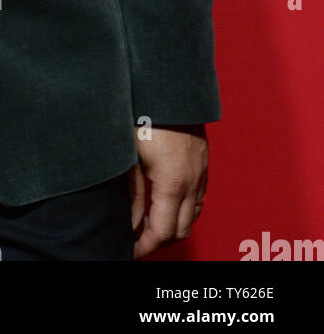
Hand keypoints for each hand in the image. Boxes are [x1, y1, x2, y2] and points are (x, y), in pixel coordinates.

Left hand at [129, 123, 208, 258]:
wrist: (168, 84)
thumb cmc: (143, 113)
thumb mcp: (129, 156)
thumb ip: (133, 194)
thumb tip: (132, 224)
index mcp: (173, 183)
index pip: (163, 232)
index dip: (145, 246)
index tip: (130, 250)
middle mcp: (193, 181)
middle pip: (182, 229)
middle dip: (159, 240)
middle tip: (136, 239)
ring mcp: (202, 171)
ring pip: (193, 214)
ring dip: (173, 224)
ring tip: (148, 221)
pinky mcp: (203, 160)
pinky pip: (198, 196)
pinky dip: (184, 207)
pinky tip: (164, 200)